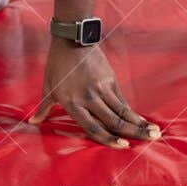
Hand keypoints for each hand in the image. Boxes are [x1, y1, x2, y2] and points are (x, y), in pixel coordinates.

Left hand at [27, 39, 160, 147]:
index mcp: (72, 103)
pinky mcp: (110, 79)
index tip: (123, 146)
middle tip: (149, 141)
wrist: (71, 39)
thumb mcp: (48, 86)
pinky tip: (141, 119)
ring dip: (139, 123)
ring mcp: (101, 88)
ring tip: (154, 132)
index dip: (108, 139)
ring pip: (122, 111)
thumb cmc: (57, 64)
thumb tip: (32, 122)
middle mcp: (88, 98)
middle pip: (113, 121)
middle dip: (133, 133)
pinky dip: (131, 111)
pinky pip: (121, 99)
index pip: (93, 127)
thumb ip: (43, 107)